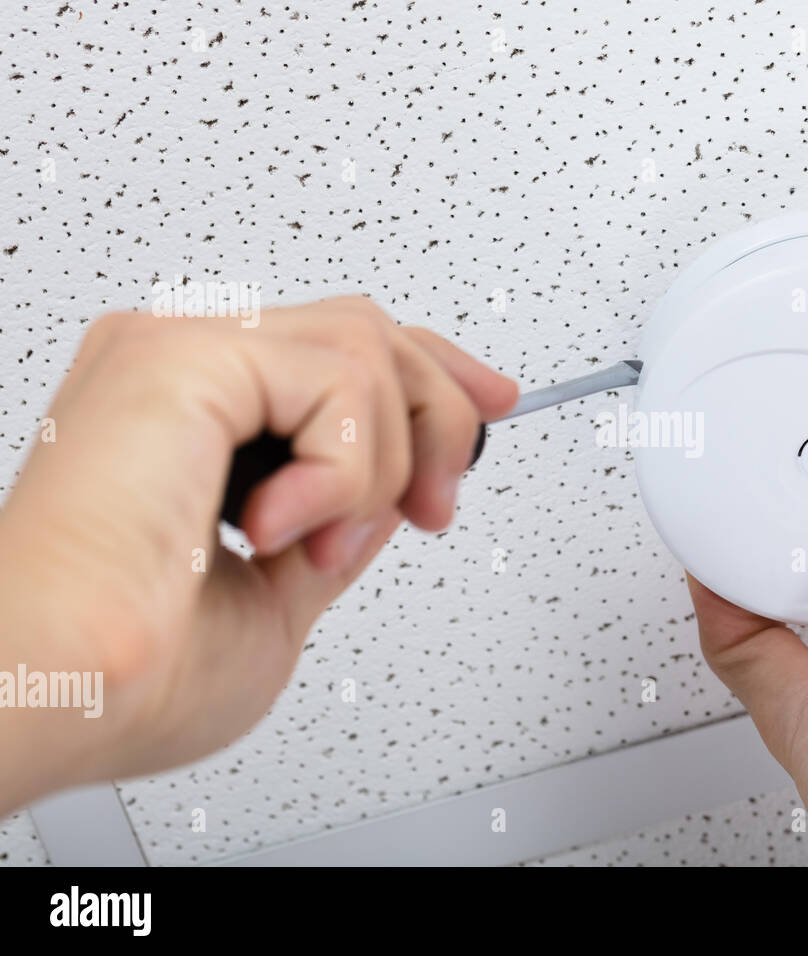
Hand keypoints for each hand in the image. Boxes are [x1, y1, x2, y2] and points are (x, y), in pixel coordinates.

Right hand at [0, 298, 516, 812]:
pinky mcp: (185, 353)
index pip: (337, 349)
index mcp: (191, 416)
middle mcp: (181, 369)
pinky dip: (345, 468)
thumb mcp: (281, 598)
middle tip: (433, 507)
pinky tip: (283, 525)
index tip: (491, 403)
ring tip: (322, 543)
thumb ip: (337, 529)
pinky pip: (338, 378)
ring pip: (366, 348)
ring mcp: (179, 351)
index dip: (428, 367)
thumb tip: (387, 496)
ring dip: (381, 466)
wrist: (62, 688)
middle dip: (436, 418)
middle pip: (368, 332)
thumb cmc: (134, 670)